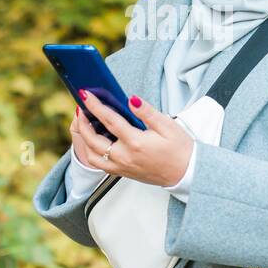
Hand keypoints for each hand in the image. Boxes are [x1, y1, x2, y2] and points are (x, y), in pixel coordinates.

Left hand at [71, 90, 193, 186]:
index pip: (109, 120)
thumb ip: (147, 112)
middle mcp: (125, 157)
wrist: (187, 173)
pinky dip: (92, 153)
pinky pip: (100, 165)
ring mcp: (123, 167)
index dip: (95, 105)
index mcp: (136, 143)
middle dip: (83, 123)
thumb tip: (131, 99)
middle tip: (80, 108)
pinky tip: (94, 142)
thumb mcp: (168, 126)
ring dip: (84, 140)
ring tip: (85, 124)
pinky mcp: (124, 173)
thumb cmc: (180, 149)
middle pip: (93, 140)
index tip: (86, 94)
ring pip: (92, 156)